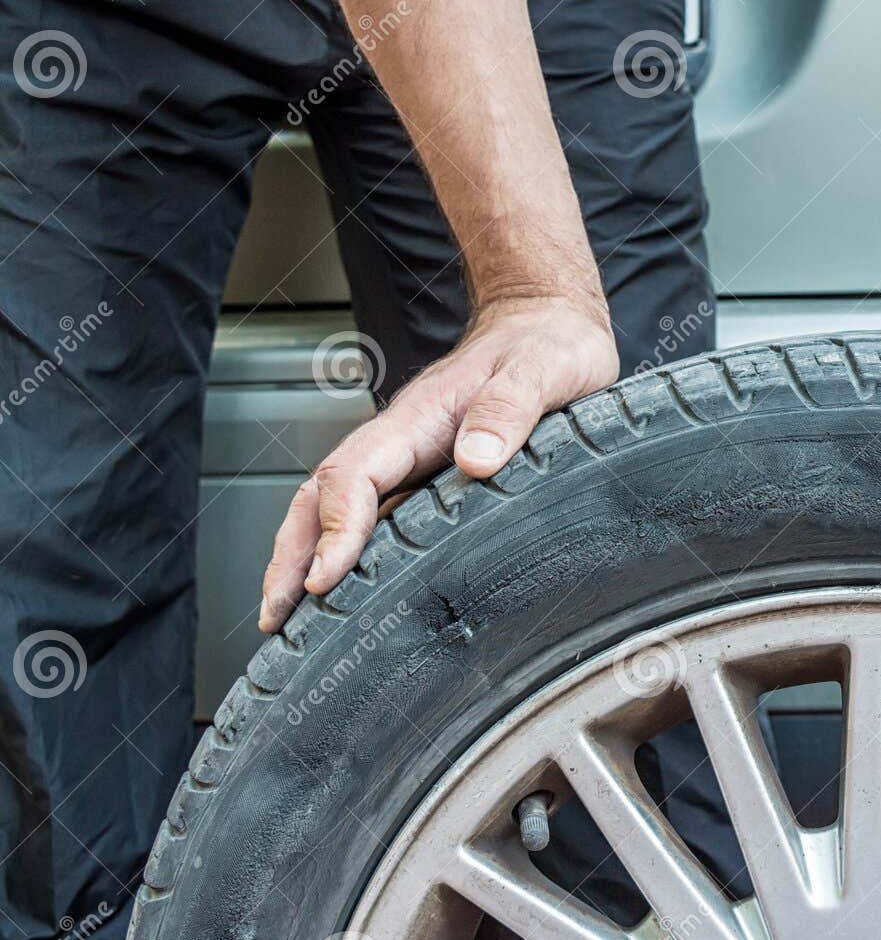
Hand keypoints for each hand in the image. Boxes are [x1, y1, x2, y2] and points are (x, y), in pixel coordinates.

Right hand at [259, 295, 618, 631]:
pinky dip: (344, 553)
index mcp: (418, 419)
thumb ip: (508, 411)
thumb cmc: (544, 345)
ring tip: (284, 618)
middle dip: (292, 556)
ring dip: (304, 559)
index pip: (355, 475)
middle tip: (273, 617)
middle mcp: (402, 441)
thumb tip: (474, 461)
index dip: (336, 529)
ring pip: (337, 508)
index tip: (324, 579)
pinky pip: (374, 515)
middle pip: (323, 497)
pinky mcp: (427, 474)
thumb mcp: (540, 372)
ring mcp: (410, 459)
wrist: (549, 322)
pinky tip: (341, 592)